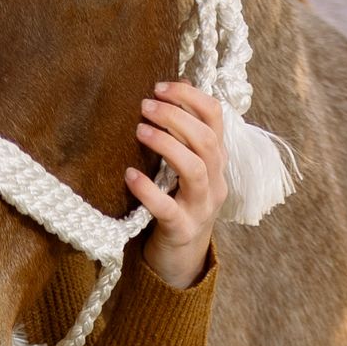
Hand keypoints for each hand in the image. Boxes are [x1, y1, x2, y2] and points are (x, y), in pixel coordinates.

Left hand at [126, 79, 227, 286]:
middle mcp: (215, 182)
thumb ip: (182, 134)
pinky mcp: (181, 230)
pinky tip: (129, 175)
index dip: (191, 97)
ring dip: (167, 145)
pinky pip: (167, 208)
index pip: (216, 118)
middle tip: (144, 105)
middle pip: (207, 140)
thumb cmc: (176, 203)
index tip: (161, 86)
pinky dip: (148, 189)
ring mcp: (201, 208)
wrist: (180, 259)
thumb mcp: (184, 167)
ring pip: (195, 169)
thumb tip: (174, 87)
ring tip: (139, 130)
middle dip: (176, 116)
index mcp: (217, 161)